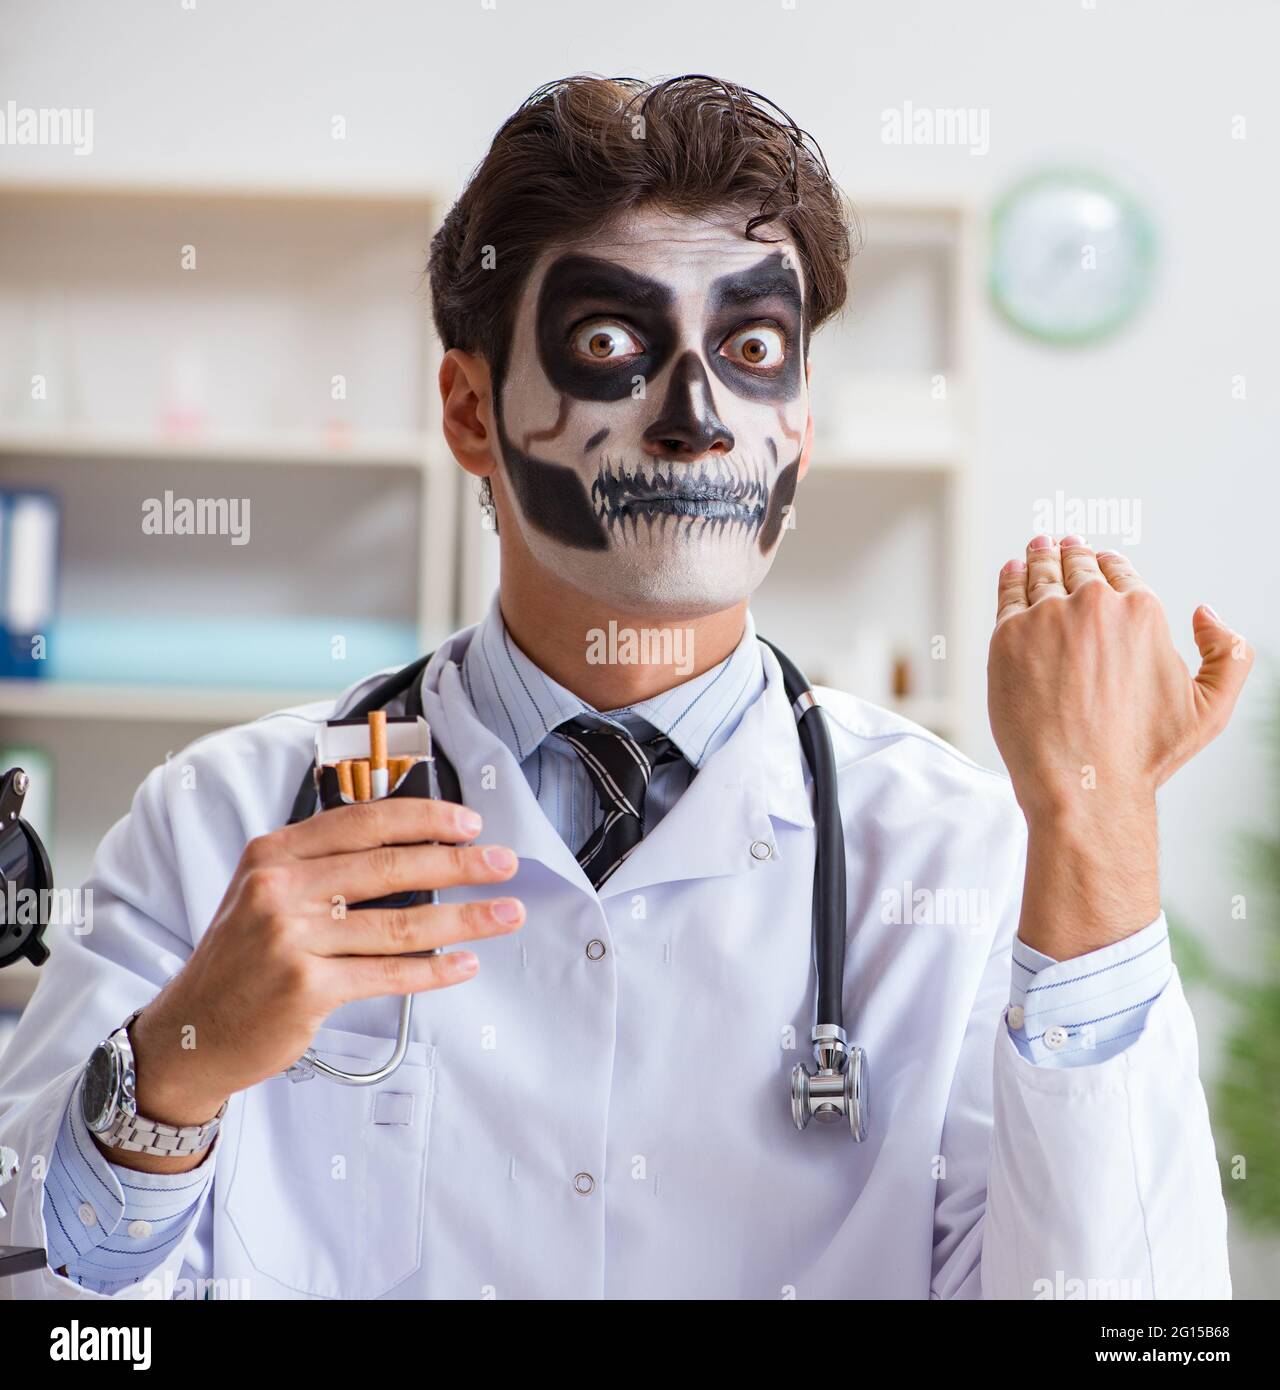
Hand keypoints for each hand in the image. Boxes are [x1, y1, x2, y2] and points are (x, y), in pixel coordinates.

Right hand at [131, 798, 523, 1122]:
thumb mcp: (263, 891)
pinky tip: (465, 964)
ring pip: (401, 925)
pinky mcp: (307, 989)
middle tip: (505, 864)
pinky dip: (434, 971)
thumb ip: (323, 865)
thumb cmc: (241, 960)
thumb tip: (413, 849)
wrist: (190, 1033)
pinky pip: (388, 974)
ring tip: (505, 914)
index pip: (365, 822)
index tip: (470, 823)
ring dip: (465, 919)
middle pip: (392, 867)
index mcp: (274, 853)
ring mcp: (291, 940)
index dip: (425, 819)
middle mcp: (279, 889)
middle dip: (461, 864)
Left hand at [988, 534, 1252, 824]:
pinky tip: (1012, 571)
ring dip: (1038, 557)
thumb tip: (1205, 611)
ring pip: (1040, 573)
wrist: (1082, 782)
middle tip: (1059, 543)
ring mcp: (1045, 618)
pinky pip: (1008, 594)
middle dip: (1069, 552)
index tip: (1096, 557)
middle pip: (1076, 566)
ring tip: (1035, 549)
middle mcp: (1092, 605)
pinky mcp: (1006, 637)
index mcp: (1141, 611)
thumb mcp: (1211, 709)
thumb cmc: (1143, 754)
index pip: (1118, 571)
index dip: (1106, 563)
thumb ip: (1229, 655)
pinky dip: (1011, 577)